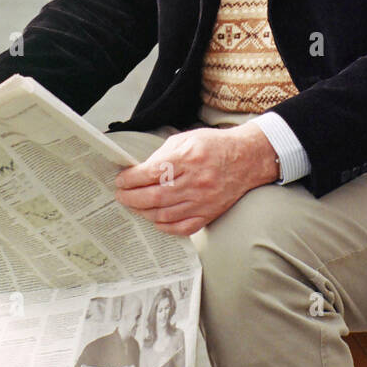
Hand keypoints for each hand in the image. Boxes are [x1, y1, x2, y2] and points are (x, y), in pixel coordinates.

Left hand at [114, 124, 278, 235]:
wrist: (246, 159)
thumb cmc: (213, 146)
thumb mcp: (186, 140)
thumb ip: (162, 155)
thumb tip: (140, 171)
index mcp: (187, 158)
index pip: (151, 173)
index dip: (131, 179)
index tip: (120, 180)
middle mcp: (195, 182)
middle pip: (154, 196)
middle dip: (131, 198)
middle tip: (121, 196)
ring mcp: (203, 201)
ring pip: (164, 214)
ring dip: (144, 212)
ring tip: (135, 206)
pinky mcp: (209, 214)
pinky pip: (182, 227)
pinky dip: (165, 226)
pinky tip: (156, 219)